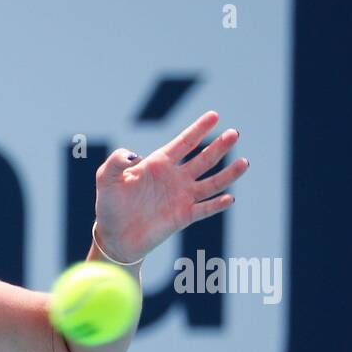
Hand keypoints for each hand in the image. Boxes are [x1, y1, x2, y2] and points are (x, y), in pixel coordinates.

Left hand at [94, 110, 248, 263]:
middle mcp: (175, 178)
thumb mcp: (107, 178)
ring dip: (228, 173)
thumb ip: (117, 161)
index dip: (199, 129)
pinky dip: (217, 205)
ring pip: (211, 183)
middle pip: (203, 159)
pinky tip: (229, 197)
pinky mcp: (183, 217)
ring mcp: (182, 197)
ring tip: (244, 162)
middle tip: (234, 133)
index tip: (214, 115)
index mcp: (159, 164)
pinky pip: (204, 209)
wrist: (114, 236)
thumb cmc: (109, 205)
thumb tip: (136, 156)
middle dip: (219, 146)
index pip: (184, 142)